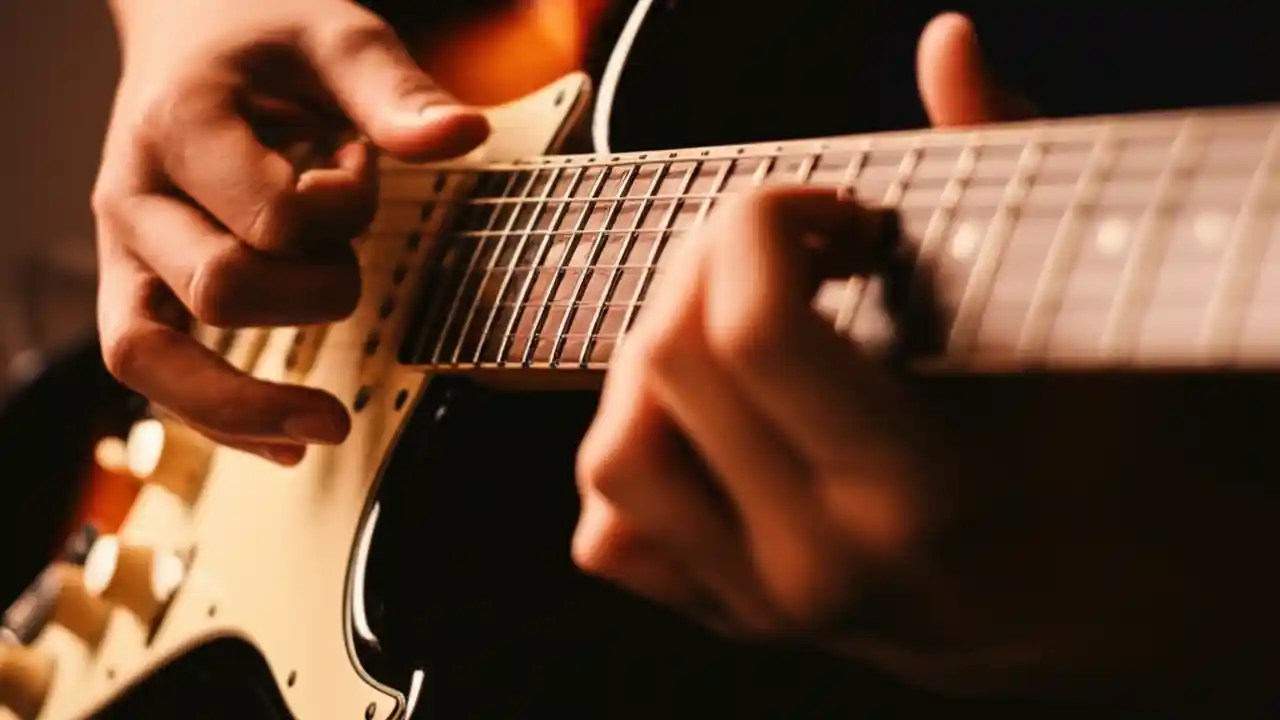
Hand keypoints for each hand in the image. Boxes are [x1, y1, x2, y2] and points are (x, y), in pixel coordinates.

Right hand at [91, 0, 488, 463]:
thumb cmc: (263, 32)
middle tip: (345, 250)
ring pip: (149, 357)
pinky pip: (154, 373)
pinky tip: (283, 445)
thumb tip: (462, 136)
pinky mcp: (139, 283)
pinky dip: (217, 419)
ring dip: (244, 404)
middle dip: (313, 289)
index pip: (274, 219)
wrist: (190, 26)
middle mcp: (134, 194)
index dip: (343, 214)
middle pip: (219, 288)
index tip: (360, 169)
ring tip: (327, 428)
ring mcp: (128, 248)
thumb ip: (394, 91)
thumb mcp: (336, 35)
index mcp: (179, 125)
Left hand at [571, 14, 1279, 698]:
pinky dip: (635, 459)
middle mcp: (816, 560)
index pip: (753, 329)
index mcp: (907, 490)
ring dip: (650, 361)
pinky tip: (705, 421)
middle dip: (707, 264)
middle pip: (665, 367)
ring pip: (614, 456)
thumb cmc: (1087, 458)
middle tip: (781, 252)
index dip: (762, 226)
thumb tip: (946, 47)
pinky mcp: (727, 615)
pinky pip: (610, 536)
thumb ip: (996, 166)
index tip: (818, 212)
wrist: (1085, 598)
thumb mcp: (1062, 315)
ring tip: (731, 330)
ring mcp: (760, 602)